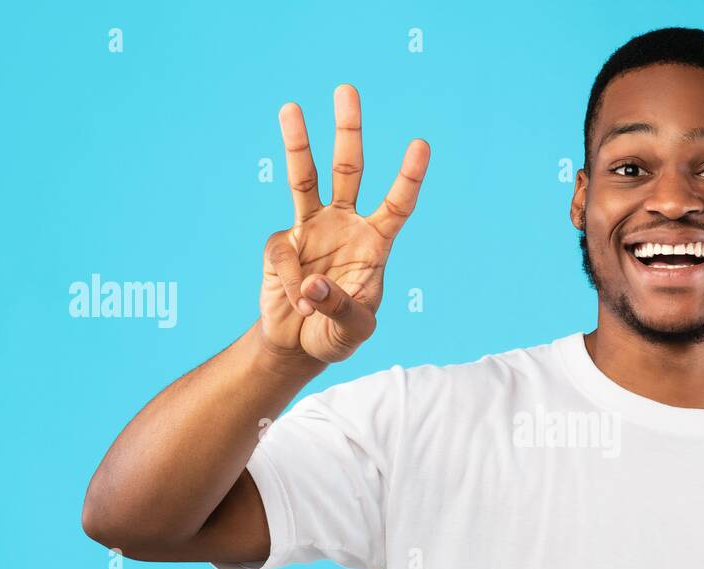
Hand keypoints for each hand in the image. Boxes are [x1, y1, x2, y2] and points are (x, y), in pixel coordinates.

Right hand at [259, 84, 428, 363]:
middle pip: (348, 169)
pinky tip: (300, 303)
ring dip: (298, 143)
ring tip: (291, 106)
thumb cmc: (337, 334)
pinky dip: (291, 282)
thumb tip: (313, 284)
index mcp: (376, 243)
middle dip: (348, 130)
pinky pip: (284, 255)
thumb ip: (341, 309)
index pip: (397, 204)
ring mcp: (310, 229)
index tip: (421, 145)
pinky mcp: (282, 244)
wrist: (299, 345)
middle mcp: (345, 225)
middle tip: (347, 89)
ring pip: (305, 178)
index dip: (408, 176)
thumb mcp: (353, 331)